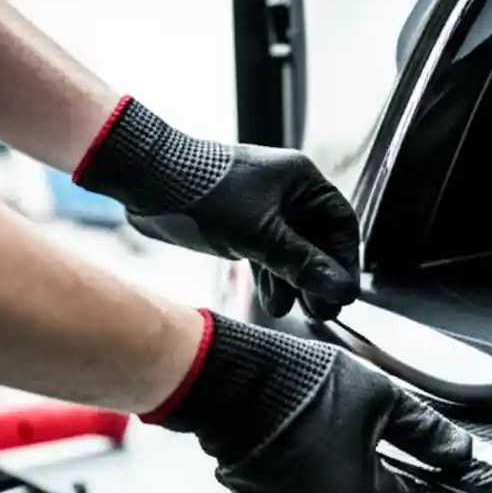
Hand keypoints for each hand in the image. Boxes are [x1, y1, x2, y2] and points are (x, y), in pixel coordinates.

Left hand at [74, 97, 359, 318]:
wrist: (146, 180)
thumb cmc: (205, 194)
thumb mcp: (260, 236)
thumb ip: (304, 265)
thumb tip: (343, 291)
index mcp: (302, 181)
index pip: (340, 224)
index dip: (345, 261)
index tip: (345, 294)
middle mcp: (287, 192)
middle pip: (318, 241)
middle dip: (320, 277)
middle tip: (323, 311)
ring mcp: (263, 210)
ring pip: (292, 252)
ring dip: (296, 282)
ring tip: (299, 312)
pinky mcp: (240, 225)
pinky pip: (268, 255)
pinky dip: (272, 278)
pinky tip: (274, 302)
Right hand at [144, 312, 473, 492]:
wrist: (237, 382)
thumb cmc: (304, 386)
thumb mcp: (382, 398)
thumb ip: (426, 431)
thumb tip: (458, 452)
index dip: (414, 476)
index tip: (403, 453)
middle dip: (377, 480)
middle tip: (364, 438)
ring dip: (343, 489)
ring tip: (331, 442)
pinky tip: (306, 455)